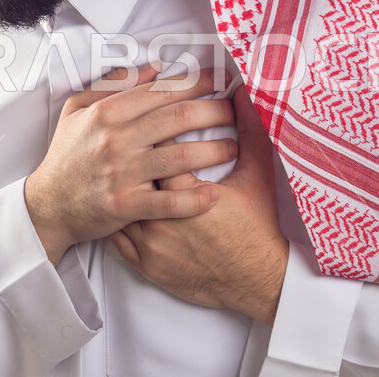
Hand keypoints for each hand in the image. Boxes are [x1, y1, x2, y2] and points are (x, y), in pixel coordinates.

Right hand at [25, 63, 237, 265]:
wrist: (47, 204)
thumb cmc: (66, 155)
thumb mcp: (77, 109)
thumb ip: (113, 85)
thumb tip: (154, 69)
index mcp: (107, 112)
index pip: (162, 90)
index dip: (197, 82)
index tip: (220, 79)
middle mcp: (116, 139)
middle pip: (179, 117)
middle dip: (215, 110)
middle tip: (234, 111)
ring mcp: (121, 173)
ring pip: (181, 157)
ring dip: (214, 151)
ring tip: (234, 148)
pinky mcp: (125, 205)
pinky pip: (168, 202)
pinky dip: (194, 200)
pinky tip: (215, 195)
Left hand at [110, 86, 289, 325]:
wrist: (260, 281)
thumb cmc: (260, 229)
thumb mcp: (258, 176)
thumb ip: (251, 131)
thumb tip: (247, 97)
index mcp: (187, 193)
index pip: (159, 149)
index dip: (158, 133)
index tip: (158, 121)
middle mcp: (163, 220)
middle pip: (135, 175)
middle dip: (135, 155)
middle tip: (136, 142)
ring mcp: (151, 245)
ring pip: (122, 204)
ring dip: (124, 186)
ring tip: (125, 170)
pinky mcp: (146, 265)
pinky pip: (118, 236)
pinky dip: (120, 218)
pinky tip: (123, 201)